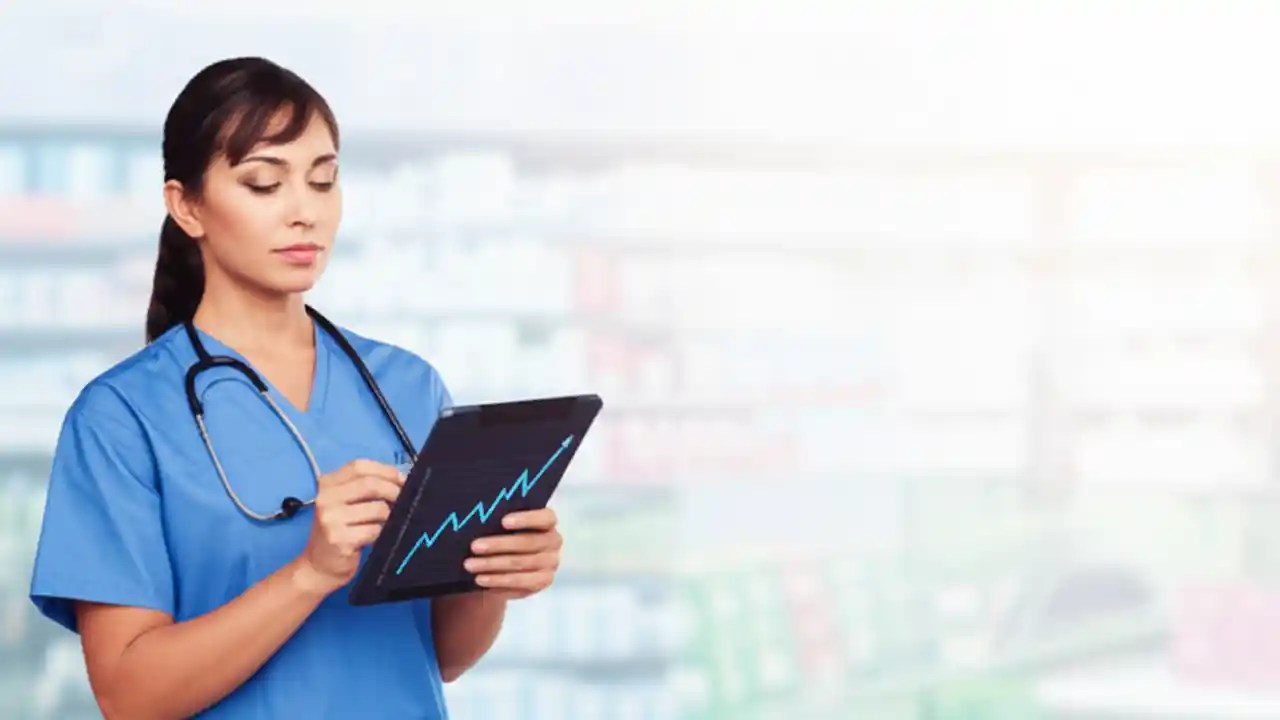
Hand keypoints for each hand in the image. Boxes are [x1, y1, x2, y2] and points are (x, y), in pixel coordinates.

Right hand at [294, 459, 403, 594]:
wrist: (317, 567)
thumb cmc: (337, 532)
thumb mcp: (343, 504)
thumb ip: (363, 488)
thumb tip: (400, 480)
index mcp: (327, 484)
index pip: (360, 466)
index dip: (386, 471)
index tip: (402, 479)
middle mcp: (326, 498)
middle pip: (371, 484)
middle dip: (394, 491)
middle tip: (405, 500)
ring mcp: (331, 519)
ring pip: (378, 508)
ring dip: (391, 515)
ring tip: (389, 521)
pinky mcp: (340, 539)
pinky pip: (375, 530)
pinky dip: (383, 532)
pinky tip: (379, 536)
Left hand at [463, 508, 561, 599]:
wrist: (506, 561)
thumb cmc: (503, 533)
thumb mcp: (502, 523)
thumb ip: (497, 519)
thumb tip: (478, 518)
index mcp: (548, 521)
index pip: (545, 518)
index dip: (526, 519)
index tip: (503, 521)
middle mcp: (554, 541)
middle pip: (527, 542)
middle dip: (498, 545)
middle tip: (474, 546)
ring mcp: (550, 563)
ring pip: (521, 564)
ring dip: (492, 565)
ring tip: (470, 565)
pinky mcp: (543, 581)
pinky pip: (520, 583)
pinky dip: (498, 581)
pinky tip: (480, 579)